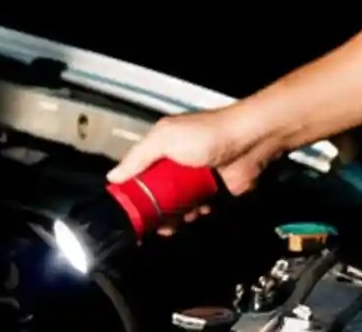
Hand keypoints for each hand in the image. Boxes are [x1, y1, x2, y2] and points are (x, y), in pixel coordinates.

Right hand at [106, 105, 278, 234]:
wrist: (249, 142)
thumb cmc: (206, 135)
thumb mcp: (164, 138)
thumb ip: (137, 157)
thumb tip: (112, 177)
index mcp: (162, 148)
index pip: (139, 173)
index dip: (132, 193)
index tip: (127, 212)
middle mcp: (176, 164)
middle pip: (156, 195)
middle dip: (154, 212)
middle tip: (156, 225)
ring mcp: (195, 180)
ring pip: (176, 206)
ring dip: (176, 216)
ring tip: (180, 218)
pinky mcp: (213, 193)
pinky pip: (198, 210)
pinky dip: (197, 214)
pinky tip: (200, 212)